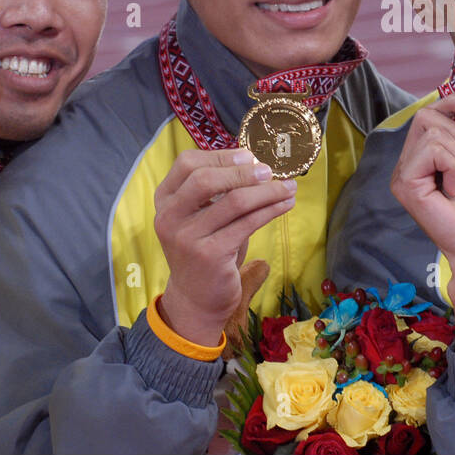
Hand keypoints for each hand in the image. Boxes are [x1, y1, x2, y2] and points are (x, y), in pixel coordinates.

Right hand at [155, 148, 296, 347]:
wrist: (196, 299)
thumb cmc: (205, 248)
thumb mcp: (202, 216)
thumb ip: (216, 190)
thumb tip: (254, 161)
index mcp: (165, 199)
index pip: (187, 163)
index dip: (220, 155)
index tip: (248, 156)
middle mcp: (169, 216)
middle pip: (206, 179)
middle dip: (243, 172)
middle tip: (269, 171)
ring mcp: (187, 237)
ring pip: (234, 201)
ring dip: (267, 191)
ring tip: (288, 187)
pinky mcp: (210, 255)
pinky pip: (247, 223)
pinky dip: (271, 210)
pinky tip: (285, 205)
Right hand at [390, 92, 454, 271]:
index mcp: (424, 154)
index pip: (430, 111)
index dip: (453, 100)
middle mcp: (409, 161)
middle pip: (427, 114)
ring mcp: (403, 172)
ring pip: (431, 130)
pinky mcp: (405, 183)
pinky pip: (432, 150)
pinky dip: (453, 166)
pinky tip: (453, 189)